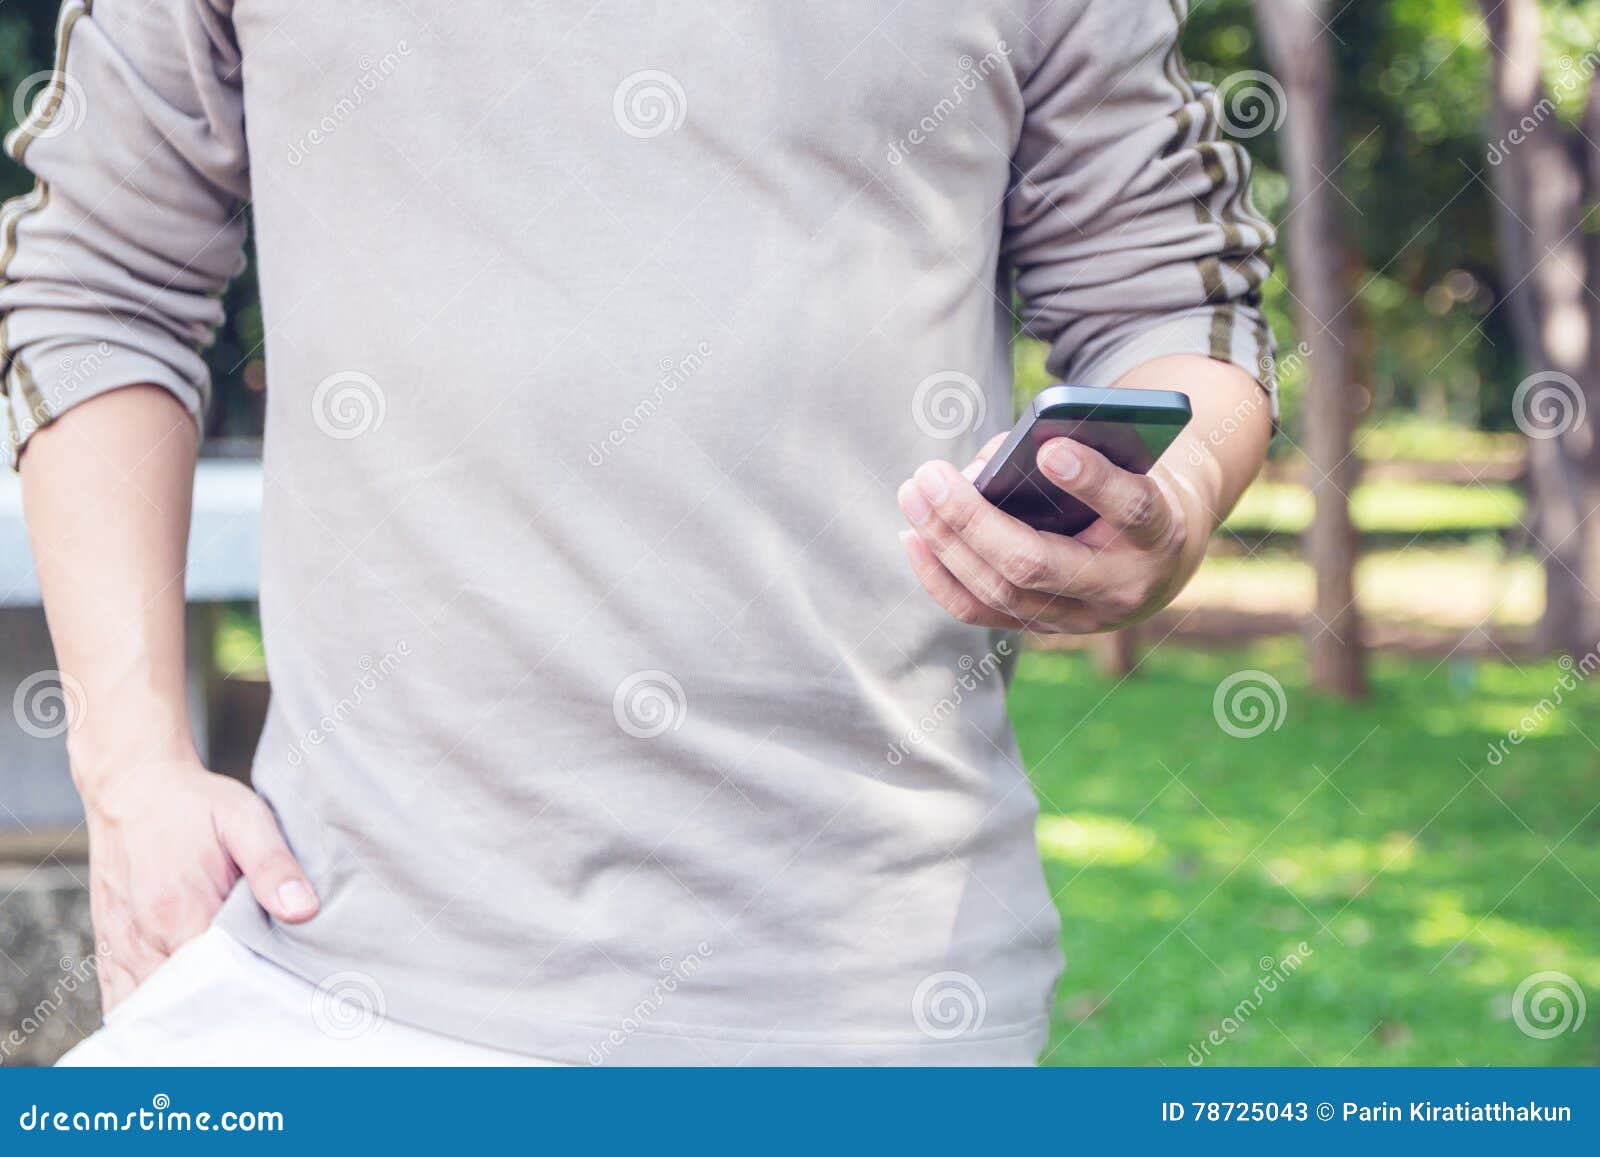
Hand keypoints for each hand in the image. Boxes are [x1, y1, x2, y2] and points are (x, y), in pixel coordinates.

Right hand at [81, 759, 318, 1011]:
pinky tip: (169, 1024)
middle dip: (216, 1016)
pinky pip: (116, 995)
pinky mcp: (108, 940)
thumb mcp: (246, 819)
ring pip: (146, 1007)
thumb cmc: (194, 803)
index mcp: (181, 909)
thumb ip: (274, 865)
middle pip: (181, 1001)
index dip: (245, 997)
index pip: (215, 980)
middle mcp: (144, 934)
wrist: (134, 784)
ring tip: (217, 1029)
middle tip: (252, 1023)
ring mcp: (121, 941)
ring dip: (179, 1019)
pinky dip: (141, 1014)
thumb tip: (303, 909)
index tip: (272, 1003)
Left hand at [896, 434, 1209, 633]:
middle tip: (929, 475)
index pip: (1131, 508)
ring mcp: (1082, 618)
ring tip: (912, 494)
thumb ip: (1059, 451)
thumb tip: (974, 474)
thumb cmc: (1129, 485)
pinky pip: (981, 611)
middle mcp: (1122, 586)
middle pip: (1034, 564)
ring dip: (944, 543)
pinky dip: (940, 575)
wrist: (1160, 557)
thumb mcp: (1121, 461)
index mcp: (1158, 532)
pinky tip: (912, 537)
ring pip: (999, 591)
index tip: (1049, 449)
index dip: (1092, 481)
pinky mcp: (1047, 629)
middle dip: (971, 519)